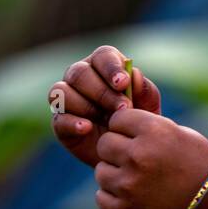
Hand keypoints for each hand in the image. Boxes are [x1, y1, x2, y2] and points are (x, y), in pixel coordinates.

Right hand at [48, 44, 161, 168]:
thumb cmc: (139, 122)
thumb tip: (134, 75)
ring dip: (86, 105)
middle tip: (124, 108)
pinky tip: (87, 128)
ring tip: (109, 121)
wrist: (130, 153)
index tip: (123, 83)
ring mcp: (67, 99)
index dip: (111, 67)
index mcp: (104, 67)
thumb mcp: (148, 108)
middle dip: (102, 91)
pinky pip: (58, 118)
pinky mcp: (61, 122)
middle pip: (79, 72)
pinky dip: (72, 122)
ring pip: (62, 91)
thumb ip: (145, 90)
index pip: (102, 56)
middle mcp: (81, 78)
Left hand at [94, 106, 207, 208]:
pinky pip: (102, 196)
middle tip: (136, 160)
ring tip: (137, 180)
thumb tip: (115, 120)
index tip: (137, 137)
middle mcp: (139, 155)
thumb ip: (146, 126)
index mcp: (154, 131)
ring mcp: (129, 185)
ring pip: (101, 171)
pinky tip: (134, 196)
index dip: (126, 127)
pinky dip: (114, 197)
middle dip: (117, 150)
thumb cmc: (199, 165)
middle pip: (105, 143)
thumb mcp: (178, 133)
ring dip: (115, 174)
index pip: (118, 118)